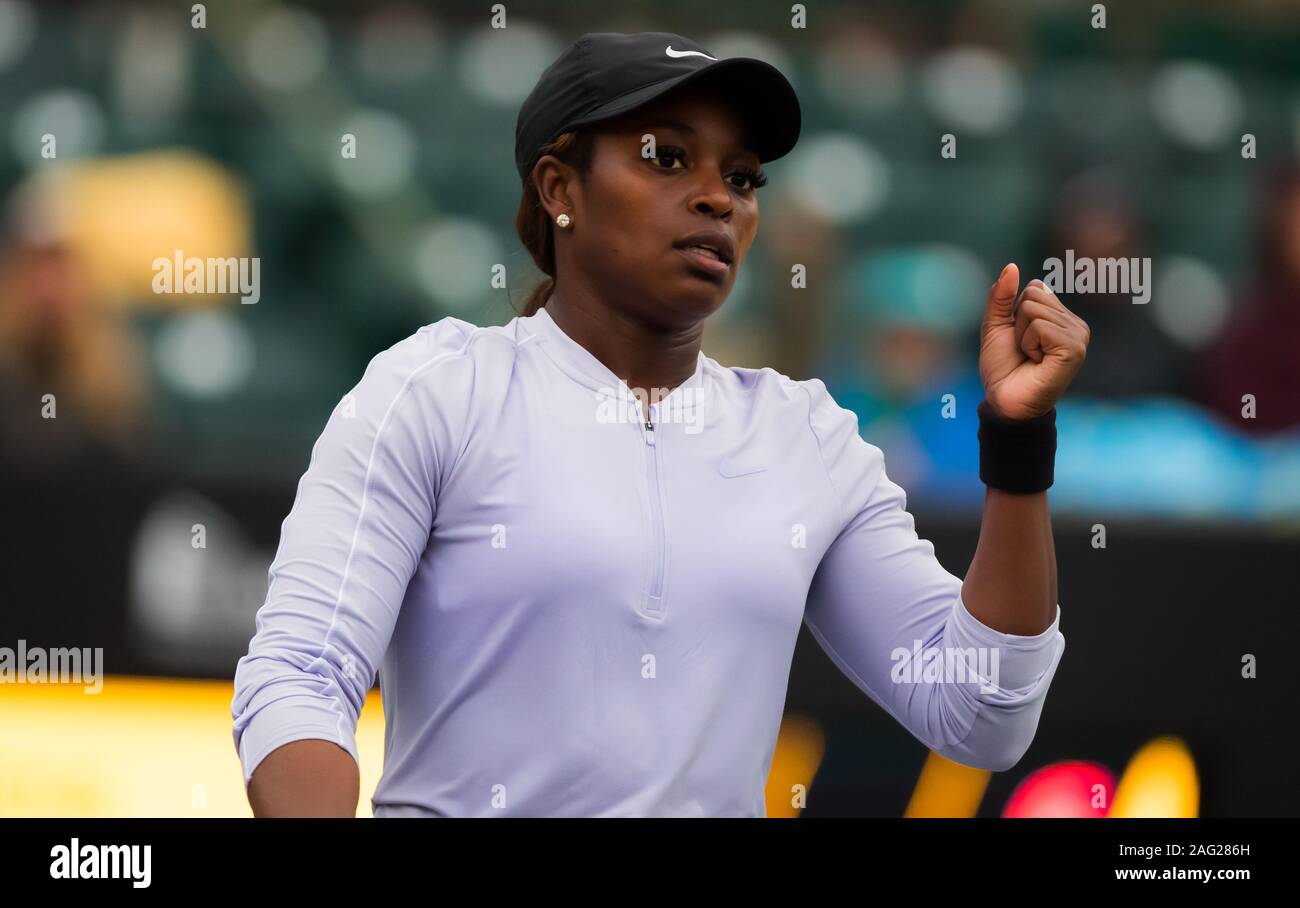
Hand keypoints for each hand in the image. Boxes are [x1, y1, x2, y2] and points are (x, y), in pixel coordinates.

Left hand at [978, 263, 1089, 420]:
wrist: (1004, 400)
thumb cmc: (1002, 367)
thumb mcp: (996, 326)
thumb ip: (1001, 296)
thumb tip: (1011, 266)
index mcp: (1060, 316)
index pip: (1034, 287)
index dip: (1015, 313)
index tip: (1019, 338)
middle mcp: (1074, 323)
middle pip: (1034, 295)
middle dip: (1018, 325)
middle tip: (1023, 351)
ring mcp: (1078, 336)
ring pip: (1035, 310)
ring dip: (1022, 337)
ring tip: (1030, 357)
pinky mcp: (1075, 349)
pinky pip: (1041, 326)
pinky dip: (1029, 344)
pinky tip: (1037, 362)